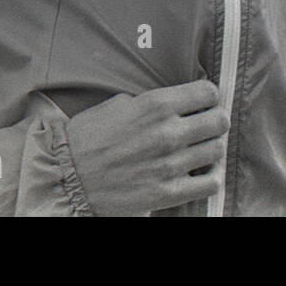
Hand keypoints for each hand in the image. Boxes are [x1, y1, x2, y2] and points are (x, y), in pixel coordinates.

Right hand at [65, 79, 229, 215]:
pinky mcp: (167, 193)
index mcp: (156, 105)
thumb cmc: (88, 138)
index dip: (210, 96)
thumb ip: (153, 102)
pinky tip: (201, 173)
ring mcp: (169, 165)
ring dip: (212, 148)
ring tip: (200, 150)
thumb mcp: (119, 104)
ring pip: (217, 150)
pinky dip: (211, 178)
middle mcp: (167, 133)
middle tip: (206, 126)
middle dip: (216, 120)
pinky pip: (210, 184)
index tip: (205, 102)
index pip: (208, 92)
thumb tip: (178, 101)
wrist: (65, 177)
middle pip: (220, 121)